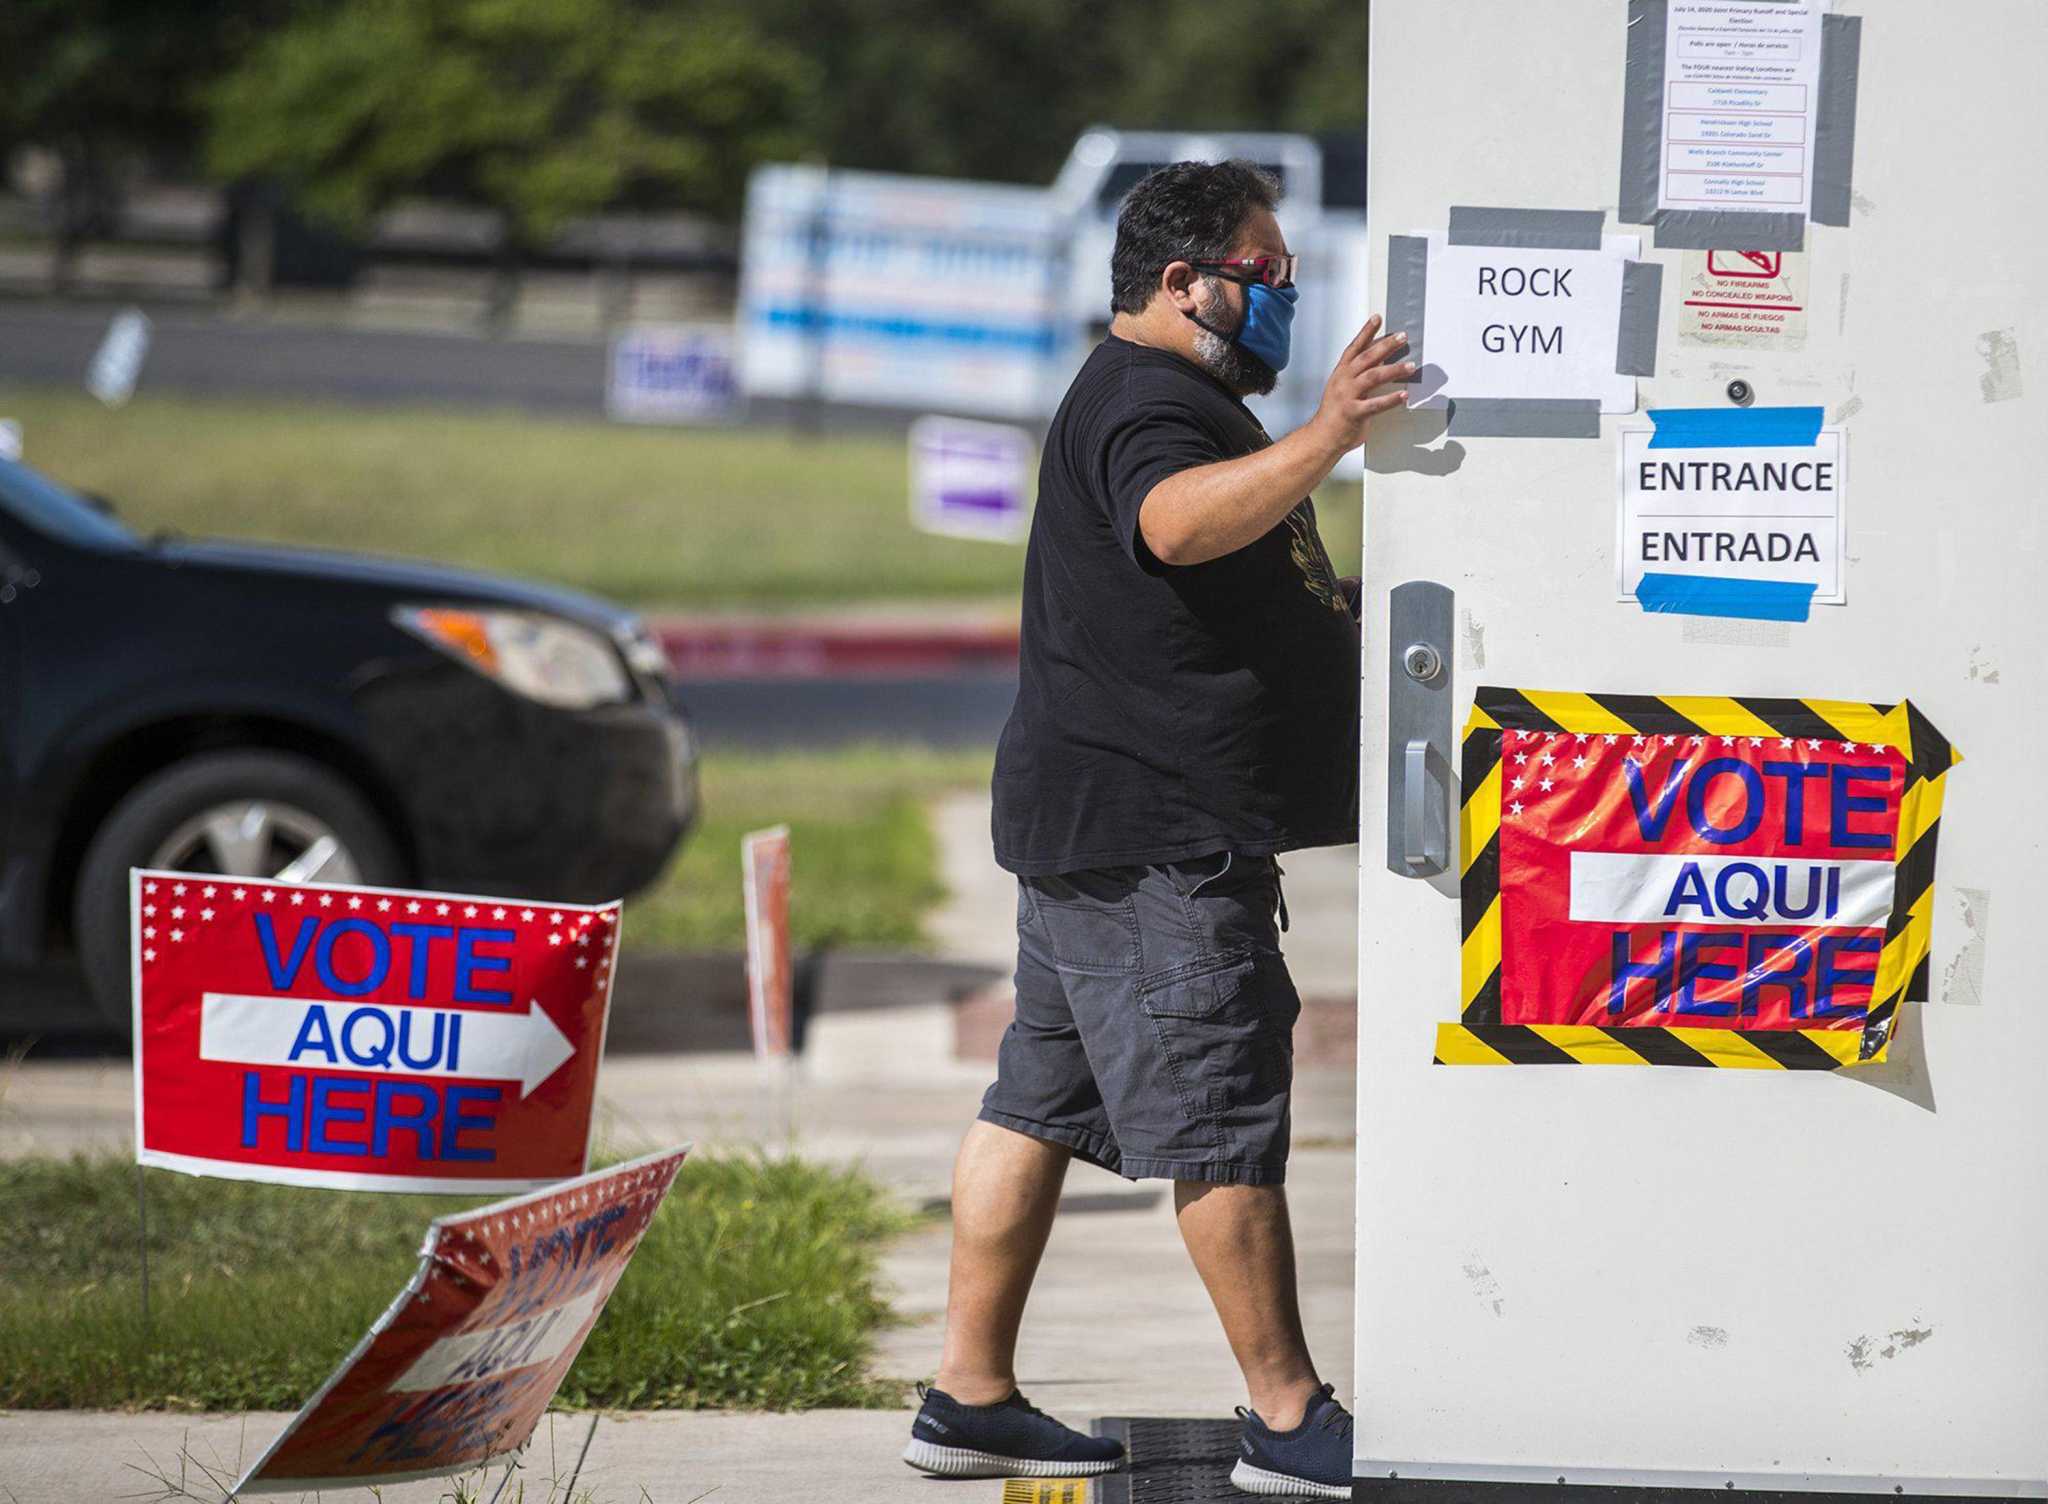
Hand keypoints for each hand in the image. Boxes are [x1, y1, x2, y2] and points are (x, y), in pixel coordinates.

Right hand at [1311, 314, 1413, 453]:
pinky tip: (1403, 395)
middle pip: (1366, 358)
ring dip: (1393, 370)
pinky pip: (1375, 405)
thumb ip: (1360, 374)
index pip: (1354, 347)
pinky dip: (1390, 400)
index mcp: (1341, 374)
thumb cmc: (1335, 415)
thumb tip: (1381, 361)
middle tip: (1401, 337)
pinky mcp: (1354, 413)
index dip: (1366, 332)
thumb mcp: (1344, 388)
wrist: (1322, 437)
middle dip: (1385, 345)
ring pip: (1372, 377)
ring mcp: (1348, 396)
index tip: (1377, 318)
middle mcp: (1344, 381)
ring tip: (1410, 366)